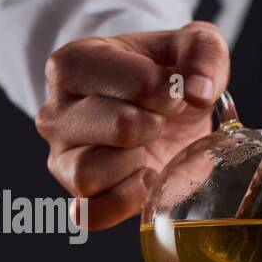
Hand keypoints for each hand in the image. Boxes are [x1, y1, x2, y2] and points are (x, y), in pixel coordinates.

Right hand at [34, 21, 229, 229]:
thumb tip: (198, 89)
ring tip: (150, 150)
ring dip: (137, 165)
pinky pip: (91, 213)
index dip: (158, 88)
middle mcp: (57, 112)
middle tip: (163, 121)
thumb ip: (203, 52)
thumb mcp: (193, 47)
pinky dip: (124, 202)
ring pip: (91, 174)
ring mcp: (63, 158)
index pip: (108, 76)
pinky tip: (147, 181)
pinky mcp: (79, 197)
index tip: (175, 92)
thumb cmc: (170, 77)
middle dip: (155, 125)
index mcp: (74, 64)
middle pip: (115, 127)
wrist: (169, 117)